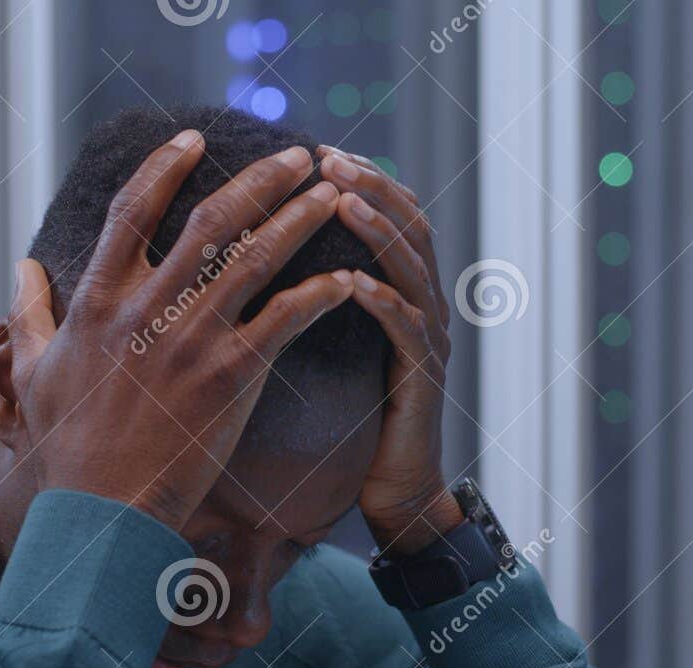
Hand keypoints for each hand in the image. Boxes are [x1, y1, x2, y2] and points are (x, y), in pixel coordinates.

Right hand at [0, 132, 349, 530]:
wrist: (99, 512)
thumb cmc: (65, 450)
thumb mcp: (31, 372)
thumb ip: (27, 314)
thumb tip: (24, 268)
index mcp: (99, 300)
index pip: (132, 210)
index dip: (164, 166)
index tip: (195, 138)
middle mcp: (147, 308)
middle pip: (211, 219)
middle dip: (260, 179)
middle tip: (297, 154)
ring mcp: (191, 340)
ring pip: (255, 258)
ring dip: (299, 220)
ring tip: (334, 194)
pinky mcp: (230, 377)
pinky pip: (284, 320)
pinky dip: (319, 294)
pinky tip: (347, 279)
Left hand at [318, 146, 462, 556]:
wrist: (393, 490)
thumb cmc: (353, 417)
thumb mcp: (334, 344)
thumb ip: (321, 298)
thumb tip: (262, 257)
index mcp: (402, 292)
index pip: (393, 217)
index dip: (365, 179)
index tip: (322, 151)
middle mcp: (424, 306)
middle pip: (409, 227)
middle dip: (371, 186)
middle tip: (330, 157)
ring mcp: (430, 340)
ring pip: (412, 269)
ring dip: (377, 230)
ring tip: (342, 198)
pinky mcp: (423, 379)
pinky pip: (408, 331)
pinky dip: (383, 301)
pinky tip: (354, 282)